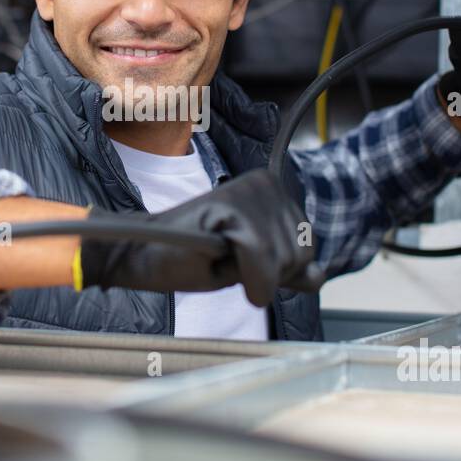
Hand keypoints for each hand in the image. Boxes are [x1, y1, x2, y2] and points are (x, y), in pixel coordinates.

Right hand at [79, 169, 322, 304]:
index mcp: (271, 190)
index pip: (305, 248)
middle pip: (300, 255)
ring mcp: (250, 192)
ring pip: (283, 261)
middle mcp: (266, 183)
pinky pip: (261, 263)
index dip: (275, 271)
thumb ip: (285, 269)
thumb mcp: (248, 266)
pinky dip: (245, 277)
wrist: (142, 255)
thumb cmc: (190, 260)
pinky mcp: (233, 208)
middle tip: (224, 259)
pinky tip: (216, 261)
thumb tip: (318, 277)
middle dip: (267, 274)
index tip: (235, 258)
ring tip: (218, 257)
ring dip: (252, 275)